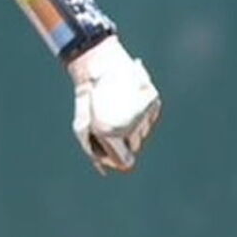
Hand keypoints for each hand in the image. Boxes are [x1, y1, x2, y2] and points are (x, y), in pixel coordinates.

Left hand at [67, 35, 160, 173]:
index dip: (116, 158)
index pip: (125, 162)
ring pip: (142, 133)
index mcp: (109, 133)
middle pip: (134, 147)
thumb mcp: (82, 127)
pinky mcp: (153, 103)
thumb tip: (104, 170)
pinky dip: (139, 116)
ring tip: (117, 111)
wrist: (99, 66)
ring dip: (131, 128)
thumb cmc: (87, 99)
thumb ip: (92, 150)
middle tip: (110, 123)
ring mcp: (144, 114)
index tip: (109, 150)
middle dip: (122, 140)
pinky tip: (126, 103)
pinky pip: (149, 119)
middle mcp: (130, 126)